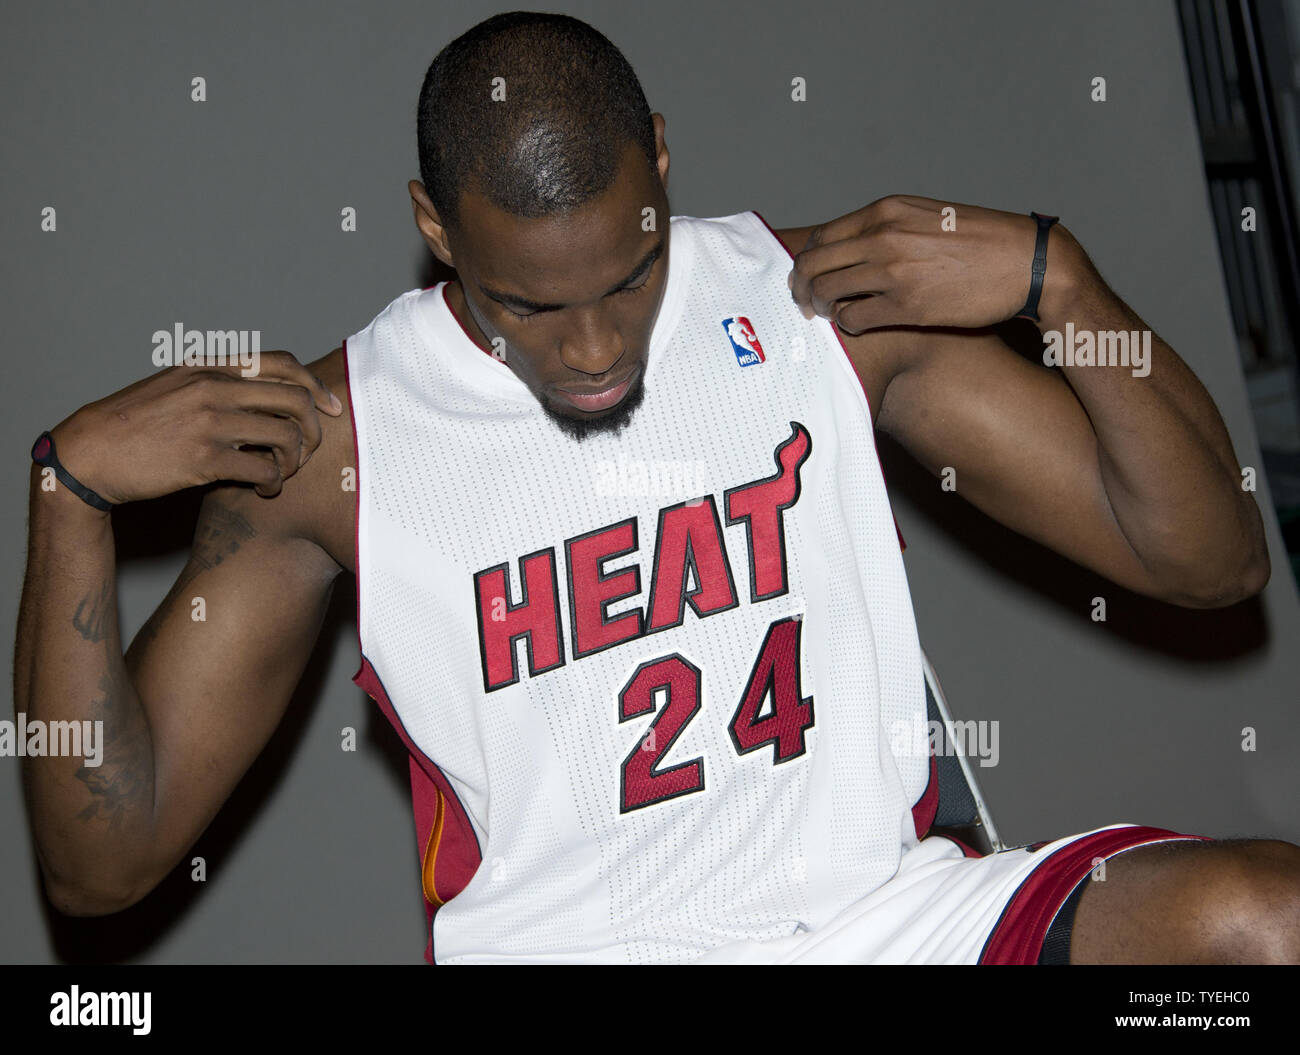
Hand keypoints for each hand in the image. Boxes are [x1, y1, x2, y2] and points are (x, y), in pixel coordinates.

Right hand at [47, 352, 343, 505]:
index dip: (316, 386)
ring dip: (295, 461)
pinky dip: (274, 484)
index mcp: (210, 365)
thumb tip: (267, 395)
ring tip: (281, 474)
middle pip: (296, 400)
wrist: (89, 453)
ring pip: (288, 436)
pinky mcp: (204, 459)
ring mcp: (210, 422)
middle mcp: (213, 387)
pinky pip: (264, 470)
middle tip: (306, 452)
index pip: (283, 363)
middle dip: (314, 429)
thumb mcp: (176, 386)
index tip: (331, 409)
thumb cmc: (135, 424)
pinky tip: (264, 491)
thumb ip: (217, 383)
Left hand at [787, 195, 1077, 332]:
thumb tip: (853, 247)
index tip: (809, 276)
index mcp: (886, 211)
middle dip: (802, 287)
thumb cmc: (980, 241)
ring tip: (830, 314)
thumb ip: (889, 226)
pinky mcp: (906, 305)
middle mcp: (883, 237)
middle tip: (806, 302)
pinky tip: (857, 323)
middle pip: (813, 264)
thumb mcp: (929, 216)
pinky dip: (847, 323)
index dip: (807, 261)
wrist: (1026, 261)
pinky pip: (853, 318)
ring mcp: (893, 271)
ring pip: (826, 292)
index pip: (822, 237)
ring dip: (821, 307)